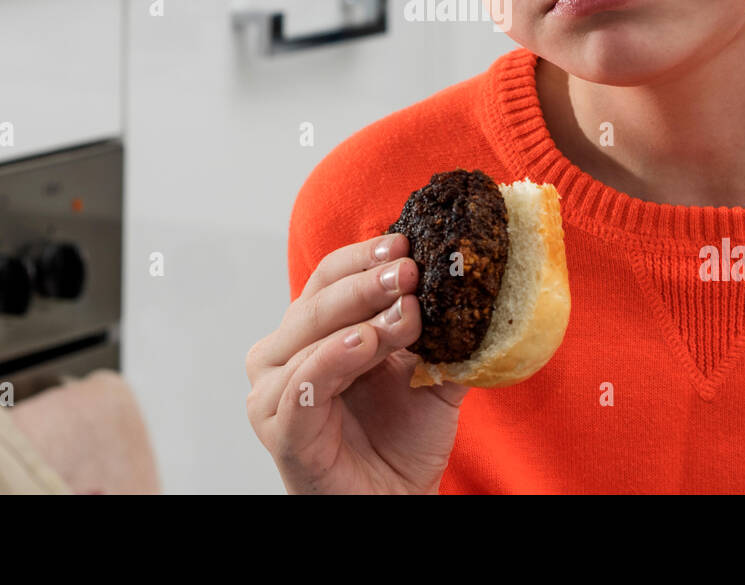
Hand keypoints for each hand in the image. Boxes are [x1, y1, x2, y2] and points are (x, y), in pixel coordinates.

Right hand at [246, 232, 467, 493]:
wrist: (397, 502)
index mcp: (313, 331)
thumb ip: (441, 332)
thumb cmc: (402, 439)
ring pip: (311, 338)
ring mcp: (275, 392)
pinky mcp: (281, 430)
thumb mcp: (430, 372)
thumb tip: (470, 283)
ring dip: (359, 317)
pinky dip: (331, 359)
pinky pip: (302, 387)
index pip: (329, 277)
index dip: (364, 256)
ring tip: (402, 311)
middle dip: (367, 282)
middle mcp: (283, 354)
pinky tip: (363, 342)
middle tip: (408, 269)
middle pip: (318, 300)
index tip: (404, 242)